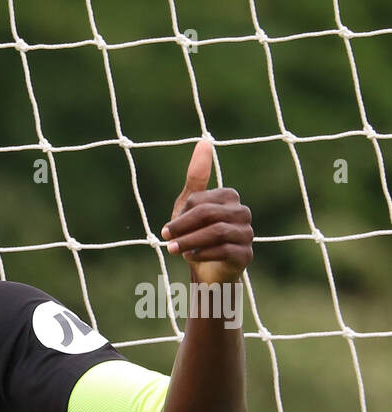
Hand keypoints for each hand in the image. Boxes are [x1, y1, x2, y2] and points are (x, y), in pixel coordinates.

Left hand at [161, 140, 252, 284]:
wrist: (208, 270)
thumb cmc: (197, 234)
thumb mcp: (189, 206)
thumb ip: (196, 176)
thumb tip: (204, 141)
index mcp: (229, 197)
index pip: (201, 200)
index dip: (181, 215)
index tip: (167, 229)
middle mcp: (242, 212)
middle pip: (208, 214)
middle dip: (182, 227)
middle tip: (164, 238)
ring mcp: (247, 233)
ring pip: (217, 232)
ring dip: (189, 241)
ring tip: (172, 250)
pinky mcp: (246, 254)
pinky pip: (223, 250)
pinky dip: (201, 254)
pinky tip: (189, 258)